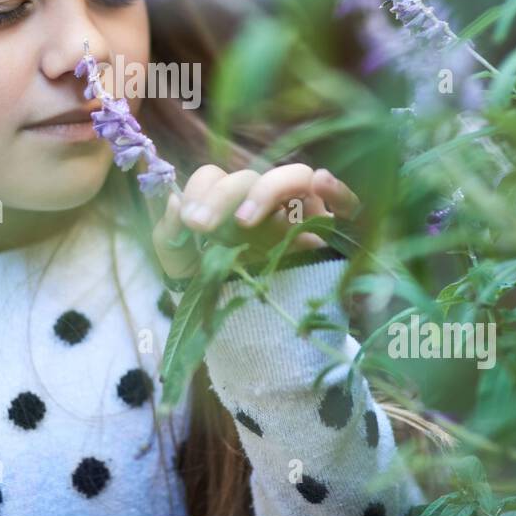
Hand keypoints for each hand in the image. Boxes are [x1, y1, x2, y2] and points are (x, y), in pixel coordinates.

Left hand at [149, 163, 360, 280]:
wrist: (252, 339)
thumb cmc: (218, 294)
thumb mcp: (183, 270)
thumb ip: (169, 236)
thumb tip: (172, 200)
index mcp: (230, 205)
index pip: (216, 176)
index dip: (199, 191)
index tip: (187, 222)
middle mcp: (265, 205)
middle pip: (249, 178)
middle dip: (220, 197)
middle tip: (199, 226)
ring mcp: (301, 218)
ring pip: (296, 177)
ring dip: (267, 190)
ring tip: (244, 221)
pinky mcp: (333, 238)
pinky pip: (347, 205)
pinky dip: (338, 190)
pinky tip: (323, 183)